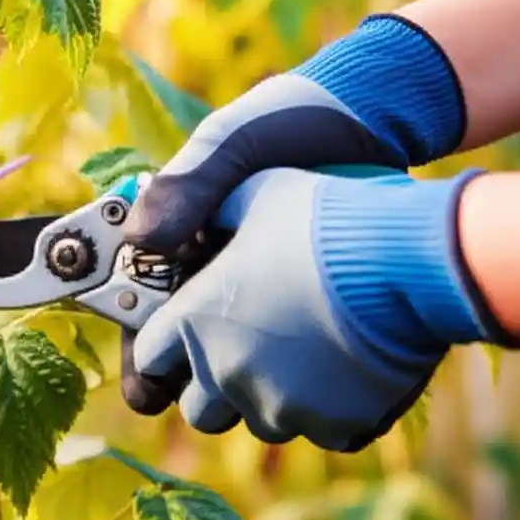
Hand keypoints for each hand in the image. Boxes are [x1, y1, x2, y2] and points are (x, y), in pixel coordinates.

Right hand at [119, 13, 467, 413]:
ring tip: (266, 402)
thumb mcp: (233, 142)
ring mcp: (269, 290)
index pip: (142, 309)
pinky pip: (304, 351)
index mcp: (179, 240)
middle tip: (209, 405)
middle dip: (193, 384)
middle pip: (190, 349)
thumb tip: (141, 241)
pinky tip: (322, 392)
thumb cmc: (292, 120)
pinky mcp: (319, 301)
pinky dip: (308, 377)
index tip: (150, 389)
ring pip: (245, 360)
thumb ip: (187, 184)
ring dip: (249, 388)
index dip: (141, 355)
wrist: (379, 114)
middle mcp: (218, 273)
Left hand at [131, 168, 514, 451]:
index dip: (166, 348)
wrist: (408, 258)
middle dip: (215, 389)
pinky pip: (321, 431)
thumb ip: (212, 214)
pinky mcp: (334, 427)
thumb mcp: (253, 194)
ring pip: (261, 421)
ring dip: (274, 399)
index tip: (187, 336)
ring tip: (309, 355)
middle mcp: (226, 374)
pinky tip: (352, 370)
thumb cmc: (323, 217)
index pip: (150, 359)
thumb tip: (196, 219)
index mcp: (194, 323)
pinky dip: (331, 410)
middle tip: (249, 354)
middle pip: (199, 409)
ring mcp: (281, 407)